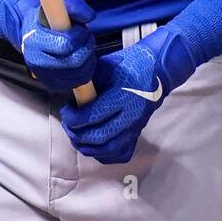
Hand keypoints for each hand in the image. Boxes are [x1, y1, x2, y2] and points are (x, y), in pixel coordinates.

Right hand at [0, 0, 96, 91]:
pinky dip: (86, 70)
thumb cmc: (48, 18)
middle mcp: (35, 59)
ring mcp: (43, 74)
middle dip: (85, 47)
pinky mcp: (51, 83)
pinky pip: (77, 81)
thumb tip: (89, 16)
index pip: (64, 45)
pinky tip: (82, 58)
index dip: (78, 36)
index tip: (80, 29)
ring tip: (83, 46)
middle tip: (85, 37)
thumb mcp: (60, 4)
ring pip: (78, 73)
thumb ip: (76, 6)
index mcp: (34, 38)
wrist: (34, 32)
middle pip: (73, 61)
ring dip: (88, 59)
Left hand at [60, 25, 196, 163]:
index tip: (66, 110)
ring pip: (108, 150)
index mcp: (122, 96)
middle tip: (68, 124)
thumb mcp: (105, 67)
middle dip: (76, 134)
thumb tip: (71, 99)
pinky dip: (103, 154)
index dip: (73, 118)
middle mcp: (130, 116)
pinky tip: (93, 144)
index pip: (92, 117)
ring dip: (86, 147)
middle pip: (98, 137)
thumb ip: (88, 84)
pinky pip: (120, 154)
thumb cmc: (127, 66)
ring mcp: (135, 128)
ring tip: (76, 135)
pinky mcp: (137, 134)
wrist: (155, 72)